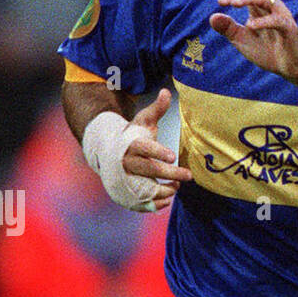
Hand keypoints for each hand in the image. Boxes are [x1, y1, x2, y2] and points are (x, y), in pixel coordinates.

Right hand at [121, 88, 190, 211]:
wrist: (109, 153)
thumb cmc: (132, 136)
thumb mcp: (143, 121)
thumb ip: (157, 109)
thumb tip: (167, 92)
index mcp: (131, 144)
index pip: (144, 148)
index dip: (158, 152)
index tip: (173, 155)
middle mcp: (126, 163)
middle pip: (148, 170)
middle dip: (170, 174)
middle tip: (188, 175)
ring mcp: (124, 179)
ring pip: (146, 189)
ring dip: (165, 190)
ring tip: (177, 186)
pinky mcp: (126, 193)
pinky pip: (141, 203)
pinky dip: (156, 204)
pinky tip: (168, 198)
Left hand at [210, 0, 297, 80]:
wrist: (290, 68)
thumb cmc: (268, 52)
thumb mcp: (242, 40)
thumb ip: (228, 28)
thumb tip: (212, 17)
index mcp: (258, 7)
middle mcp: (269, 6)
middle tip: (221, 1)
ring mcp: (280, 15)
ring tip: (234, 4)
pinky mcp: (288, 28)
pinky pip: (276, 20)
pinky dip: (263, 22)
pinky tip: (250, 25)